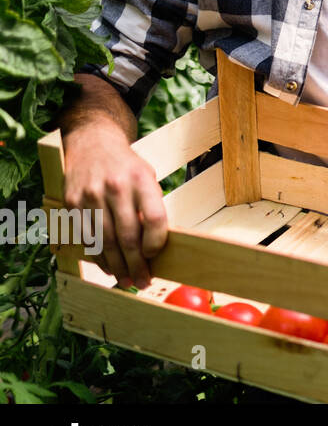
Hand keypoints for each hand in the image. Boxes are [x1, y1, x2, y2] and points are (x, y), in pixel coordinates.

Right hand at [62, 128, 168, 287]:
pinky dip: (98, 256)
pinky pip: (86, 238)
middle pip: (128, 236)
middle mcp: (115, 187)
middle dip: (137, 264)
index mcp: (141, 179)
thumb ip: (151, 206)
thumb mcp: (147, 177)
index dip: (156, 242)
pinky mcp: (72, 203)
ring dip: (117, 267)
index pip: (154, 218)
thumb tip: (156, 246)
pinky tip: (108, 266)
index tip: (156, 255)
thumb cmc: (126, 167)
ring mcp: (91, 196)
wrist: (92, 144)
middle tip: (143, 281)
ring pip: (105, 242)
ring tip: (127, 280)